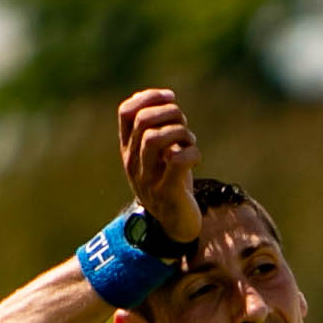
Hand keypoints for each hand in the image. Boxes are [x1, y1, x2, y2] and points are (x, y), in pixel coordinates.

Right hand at [117, 89, 198, 234]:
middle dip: (170, 113)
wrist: (173, 224)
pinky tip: (196, 157)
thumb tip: (165, 99)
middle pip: (144, 122)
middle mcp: (133, 162)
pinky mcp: (167, 192)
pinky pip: (177, 161)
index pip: (126, 112)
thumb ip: (158, 129)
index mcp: (128, 149)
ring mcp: (147, 178)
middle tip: (184, 123)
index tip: (171, 97)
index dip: (149, 97)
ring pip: (155, 138)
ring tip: (190, 141)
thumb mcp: (159, 155)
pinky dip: (192, 152)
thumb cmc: (170, 182)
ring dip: (180, 132)